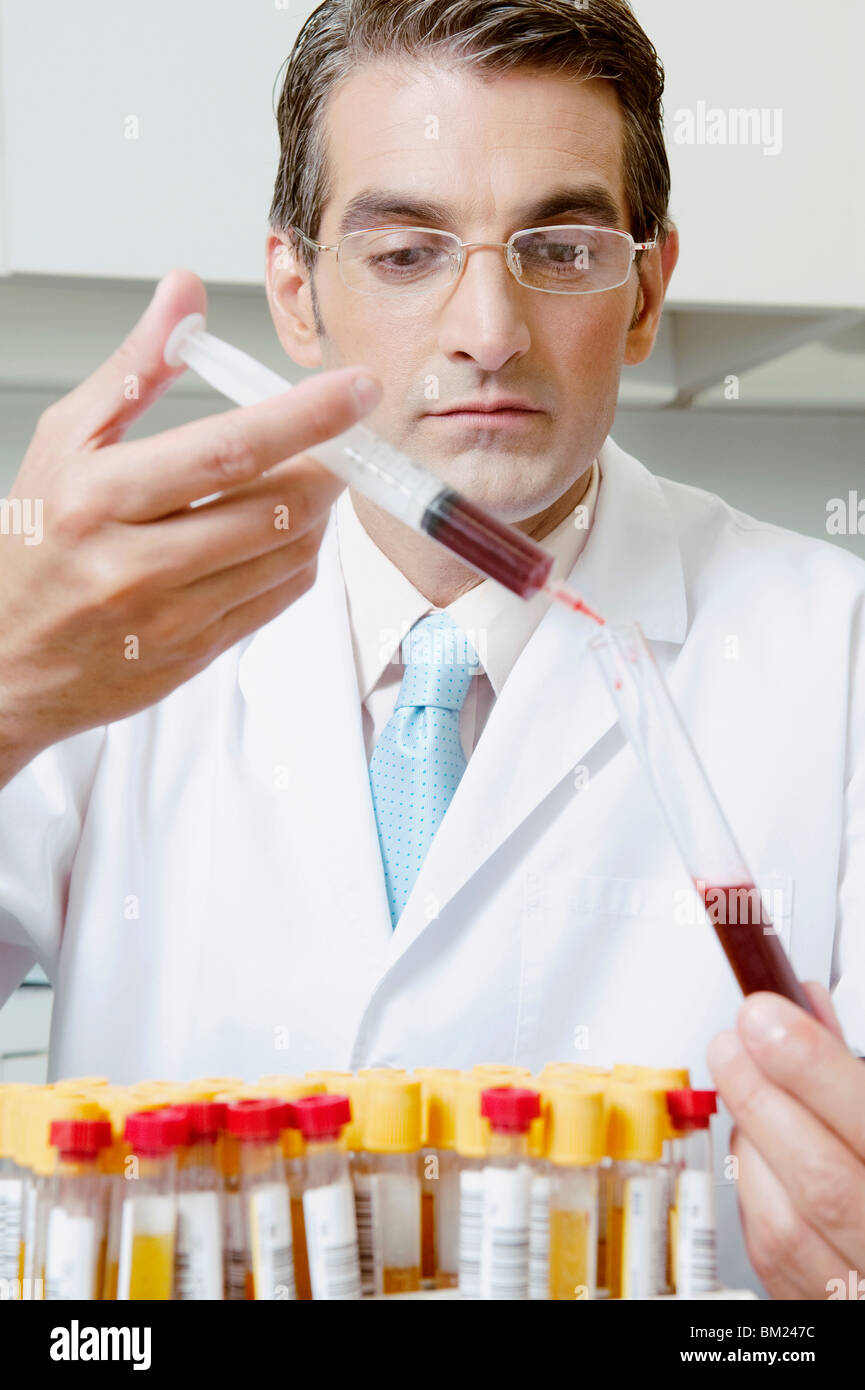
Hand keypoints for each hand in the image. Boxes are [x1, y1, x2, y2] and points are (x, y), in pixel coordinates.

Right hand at [0, 268, 381, 783]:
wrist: (5, 660)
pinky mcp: (195, 656)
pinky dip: (300, 557)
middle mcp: (137, 564)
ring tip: (307, 479)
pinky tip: (283, 532)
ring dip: (318, 512)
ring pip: (288, 556)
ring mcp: (170, 619)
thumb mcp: (67, 441)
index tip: (355, 389)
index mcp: (101, 498)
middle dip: (328, 466)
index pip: (228, 451)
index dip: (305, 418)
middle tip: (342, 438)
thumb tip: (184, 294)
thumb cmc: (35, 545)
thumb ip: (135, 369)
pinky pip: (279, 599)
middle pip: (275, 510)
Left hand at [707, 984, 864, 1298]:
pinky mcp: (817, 1306)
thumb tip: (801, 1011)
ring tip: (746, 1089)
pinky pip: (772, 1255)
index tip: (765, 1019)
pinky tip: (758, 1151)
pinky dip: (754, 1193)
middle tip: (732, 1043)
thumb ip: (849, 1069)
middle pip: (820, 1181)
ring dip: (752, 1144)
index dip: (813, 1070)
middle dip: (763, 1098)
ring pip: (784, 1224)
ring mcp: (857, 1289)